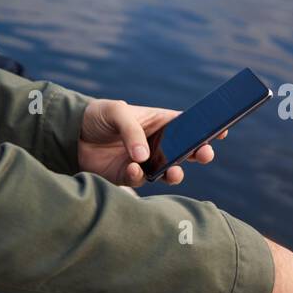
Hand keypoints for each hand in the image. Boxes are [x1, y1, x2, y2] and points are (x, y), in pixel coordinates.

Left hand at [77, 97, 227, 187]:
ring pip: (169, 171)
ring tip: (174, 171)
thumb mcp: (116, 112)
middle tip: (204, 154)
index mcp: (159, 122)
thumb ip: (132, 131)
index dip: (206, 128)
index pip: (188, 125)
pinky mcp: (128, 177)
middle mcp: (157, 144)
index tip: (221, 130)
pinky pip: (140, 181)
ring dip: (175, 172)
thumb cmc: (98, 116)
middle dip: (199, 153)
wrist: (71, 135)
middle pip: (186, 151)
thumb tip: (144, 156)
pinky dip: (138, 176)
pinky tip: (132, 168)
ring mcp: (144, 162)